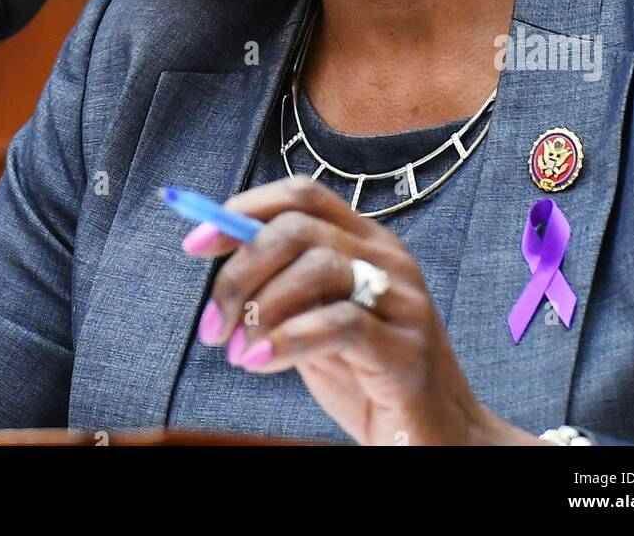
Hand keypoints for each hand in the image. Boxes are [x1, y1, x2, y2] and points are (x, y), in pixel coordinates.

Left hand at [183, 174, 547, 445]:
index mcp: (367, 241)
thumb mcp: (315, 322)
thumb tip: (221, 251)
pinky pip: (338, 323)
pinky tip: (260, 362)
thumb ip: (283, 286)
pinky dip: (286, 340)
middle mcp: (388, 259)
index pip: (302, 194)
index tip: (196, 244)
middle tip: (214, 324)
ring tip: (239, 352)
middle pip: (298, 228)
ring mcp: (402, 301)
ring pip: (317, 266)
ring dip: (260, 309)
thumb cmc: (369, 379)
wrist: (437, 439)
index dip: (244, 209)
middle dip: (240, 271)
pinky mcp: (405, 350)